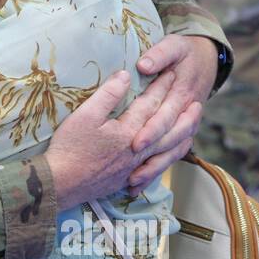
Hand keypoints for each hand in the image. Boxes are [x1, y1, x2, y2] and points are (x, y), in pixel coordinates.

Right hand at [45, 70, 198, 210]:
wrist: (62, 184)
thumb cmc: (70, 147)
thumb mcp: (85, 115)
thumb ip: (108, 95)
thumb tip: (126, 75)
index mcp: (129, 130)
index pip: (151, 105)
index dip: (161, 88)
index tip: (172, 74)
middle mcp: (138, 149)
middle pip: (167, 129)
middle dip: (182, 114)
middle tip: (197, 102)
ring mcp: (134, 166)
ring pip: (167, 151)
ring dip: (182, 137)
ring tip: (193, 128)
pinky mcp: (127, 178)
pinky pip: (157, 167)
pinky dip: (168, 160)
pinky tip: (169, 157)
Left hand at [130, 35, 214, 179]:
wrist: (205, 59)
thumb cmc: (184, 52)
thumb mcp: (174, 46)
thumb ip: (159, 54)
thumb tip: (143, 65)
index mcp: (182, 96)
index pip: (164, 118)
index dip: (150, 131)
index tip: (134, 142)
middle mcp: (184, 115)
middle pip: (167, 142)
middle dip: (149, 159)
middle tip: (130, 173)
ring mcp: (184, 126)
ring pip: (171, 153)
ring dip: (153, 170)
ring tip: (133, 184)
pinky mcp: (180, 133)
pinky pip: (171, 155)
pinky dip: (156, 169)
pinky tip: (139, 183)